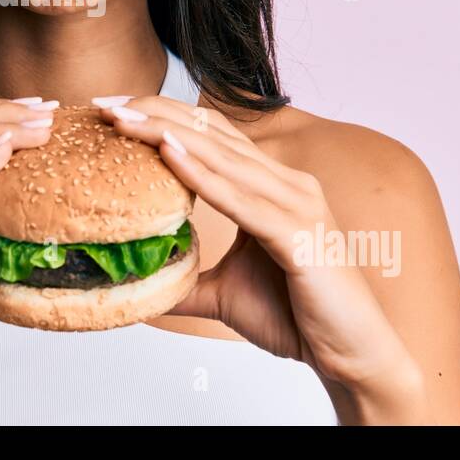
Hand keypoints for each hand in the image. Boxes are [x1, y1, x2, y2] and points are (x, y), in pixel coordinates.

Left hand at [98, 96, 422, 399]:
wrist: (353, 357)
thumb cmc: (300, 317)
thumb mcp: (225, 293)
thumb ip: (186, 279)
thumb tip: (141, 284)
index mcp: (272, 187)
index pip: (210, 137)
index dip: (162, 116)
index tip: (114, 108)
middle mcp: (287, 184)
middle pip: (211, 134)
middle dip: (154, 113)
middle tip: (105, 102)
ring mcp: (297, 204)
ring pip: (221, 158)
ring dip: (167, 134)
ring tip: (123, 118)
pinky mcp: (299, 235)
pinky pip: (241, 200)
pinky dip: (202, 175)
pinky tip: (168, 153)